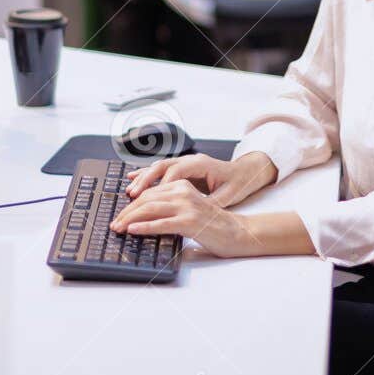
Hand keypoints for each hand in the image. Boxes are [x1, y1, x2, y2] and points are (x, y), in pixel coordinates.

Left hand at [111, 178, 251, 255]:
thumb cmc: (215, 225)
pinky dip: (144, 227)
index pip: (149, 193)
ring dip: (130, 219)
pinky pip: (161, 223)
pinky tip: (133, 230)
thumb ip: (171, 208)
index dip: (131, 205)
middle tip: (114, 224)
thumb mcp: (190, 210)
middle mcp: (184, 192)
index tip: (120, 216)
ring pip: (150, 209)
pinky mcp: (190, 222)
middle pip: (146, 199)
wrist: (240, 233)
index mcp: (182, 186)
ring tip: (118, 228)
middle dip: (126, 212)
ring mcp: (187, 206)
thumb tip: (145, 218)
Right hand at [125, 152, 275, 208]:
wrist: (244, 173)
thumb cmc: (237, 183)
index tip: (152, 199)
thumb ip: (211, 203)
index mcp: (202, 164)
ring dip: (143, 179)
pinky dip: (146, 175)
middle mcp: (190, 160)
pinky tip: (132, 181)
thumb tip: (197, 214)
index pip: (177, 171)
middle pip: (162, 166)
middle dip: (146, 180)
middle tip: (133, 196)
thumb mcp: (228, 196)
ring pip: (158, 167)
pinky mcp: (181, 169)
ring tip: (129, 192)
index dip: (163, 185)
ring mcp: (184, 162)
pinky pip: (160, 170)